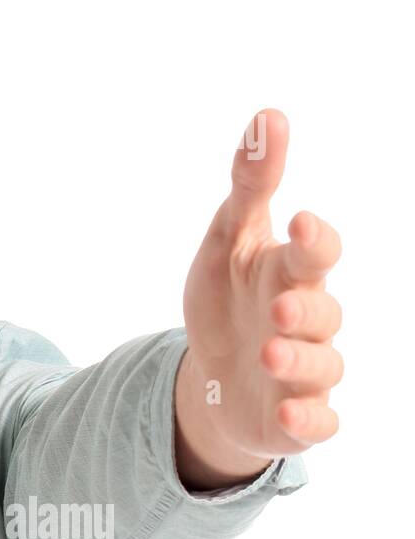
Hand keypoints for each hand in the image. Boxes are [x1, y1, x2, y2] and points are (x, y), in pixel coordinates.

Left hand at [178, 109, 342, 487]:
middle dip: (305, 308)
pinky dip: (307, 420)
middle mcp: (306, 320)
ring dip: (298, 359)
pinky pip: (315, 424)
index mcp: (289, 272)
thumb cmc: (229, 293)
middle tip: (278, 304)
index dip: (312, 239)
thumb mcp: (230, 237)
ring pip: (320, 367)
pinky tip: (288, 412)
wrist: (215, 372)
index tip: (298, 221)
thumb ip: (249, 183)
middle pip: (323, 312)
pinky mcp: (294, 416)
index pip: (314, 252)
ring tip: (268, 350)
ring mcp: (304, 370)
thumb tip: (270, 114)